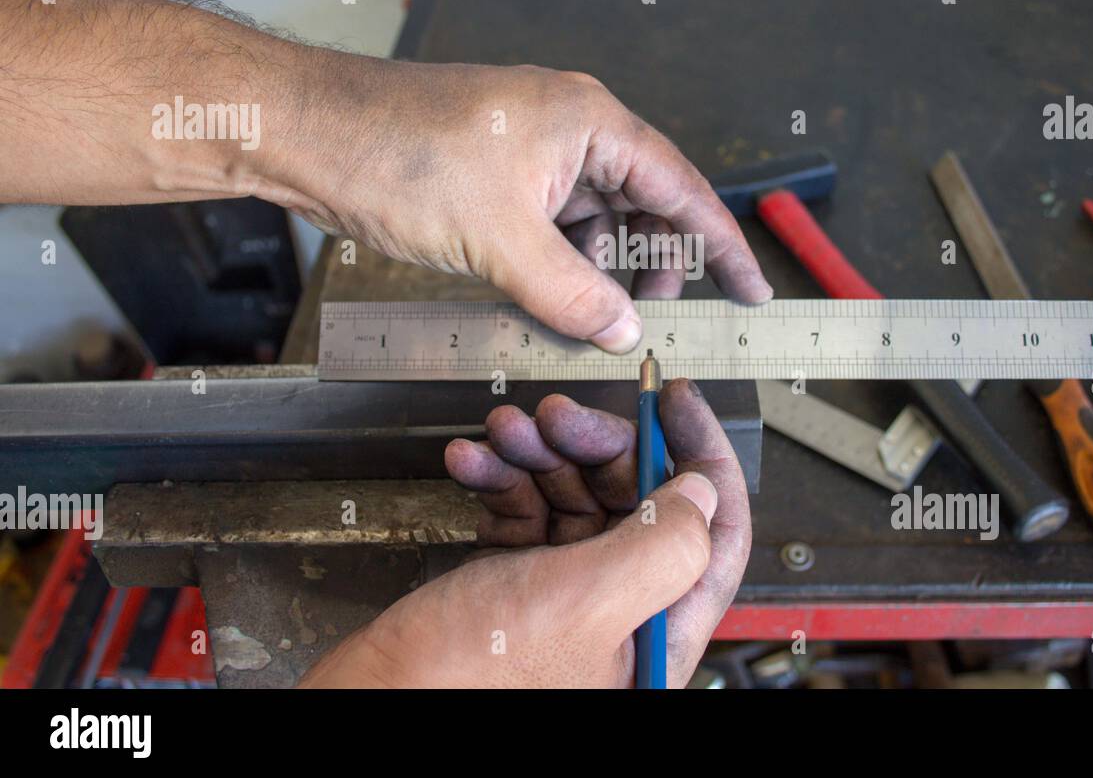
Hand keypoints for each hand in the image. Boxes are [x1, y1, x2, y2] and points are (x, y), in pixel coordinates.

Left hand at [263, 59, 771, 350]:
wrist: (307, 133)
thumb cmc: (397, 154)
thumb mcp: (500, 241)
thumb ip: (572, 293)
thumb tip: (621, 330)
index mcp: (591, 122)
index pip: (683, 189)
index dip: (723, 246)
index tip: (752, 290)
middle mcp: (571, 129)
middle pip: (642, 208)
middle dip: (648, 270)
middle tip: (644, 325)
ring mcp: (532, 151)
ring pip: (593, 224)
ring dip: (594, 276)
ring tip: (580, 322)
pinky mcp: (498, 174)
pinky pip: (551, 227)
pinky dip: (555, 268)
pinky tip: (543, 303)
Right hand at [300, 378, 750, 687]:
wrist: (370, 701)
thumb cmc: (466, 684)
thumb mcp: (586, 603)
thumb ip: (662, 545)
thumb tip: (703, 493)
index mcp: (660, 632)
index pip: (712, 534)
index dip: (701, 457)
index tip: (676, 401)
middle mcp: (621, 614)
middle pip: (635, 501)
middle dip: (593, 446)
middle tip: (556, 415)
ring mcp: (566, 598)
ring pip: (575, 498)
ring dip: (539, 455)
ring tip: (504, 433)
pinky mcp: (515, 584)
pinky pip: (526, 513)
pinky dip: (501, 480)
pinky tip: (473, 463)